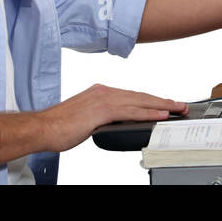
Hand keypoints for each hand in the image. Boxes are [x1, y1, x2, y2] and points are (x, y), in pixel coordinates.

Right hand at [41, 84, 189, 151]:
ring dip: (161, 105)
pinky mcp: (102, 110)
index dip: (151, 100)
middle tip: (180, 105)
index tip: (165, 104)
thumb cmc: (59, 126)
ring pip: (140, 101)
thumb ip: (104, 117)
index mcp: (101, 92)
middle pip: (141, 96)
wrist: (41, 128)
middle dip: (162, 101)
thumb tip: (117, 123)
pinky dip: (148, 112)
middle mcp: (104, 92)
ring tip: (177, 109)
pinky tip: (160, 115)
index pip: (133, 96)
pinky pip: (131, 111)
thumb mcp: (87, 119)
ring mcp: (104, 99)